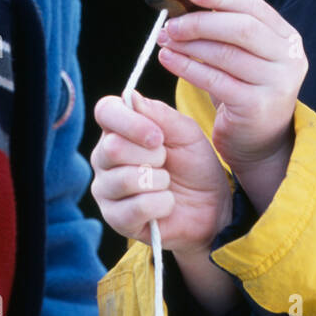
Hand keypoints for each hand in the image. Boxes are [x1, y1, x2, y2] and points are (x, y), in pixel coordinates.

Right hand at [90, 91, 231, 260]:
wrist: (211, 206)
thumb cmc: (195, 164)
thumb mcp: (186, 133)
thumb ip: (160, 114)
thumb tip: (130, 96)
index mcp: (118, 129)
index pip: (105, 112)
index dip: (130, 122)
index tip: (158, 136)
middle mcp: (104, 156)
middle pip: (113, 147)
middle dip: (152, 156)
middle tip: (166, 162)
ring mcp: (106, 188)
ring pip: (124, 179)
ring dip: (159, 181)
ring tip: (166, 183)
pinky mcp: (115, 218)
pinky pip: (137, 207)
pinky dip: (162, 204)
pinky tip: (165, 204)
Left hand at [156, 0, 306, 174]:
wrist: (260, 143)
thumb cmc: (245, 90)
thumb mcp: (245, 56)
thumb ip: (227, 28)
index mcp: (287, 38)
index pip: (254, 7)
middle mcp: (289, 59)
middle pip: (242, 28)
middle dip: (201, 22)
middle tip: (171, 24)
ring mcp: (277, 83)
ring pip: (226, 54)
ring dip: (189, 45)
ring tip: (165, 40)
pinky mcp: (257, 106)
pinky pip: (215, 80)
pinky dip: (187, 68)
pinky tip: (168, 60)